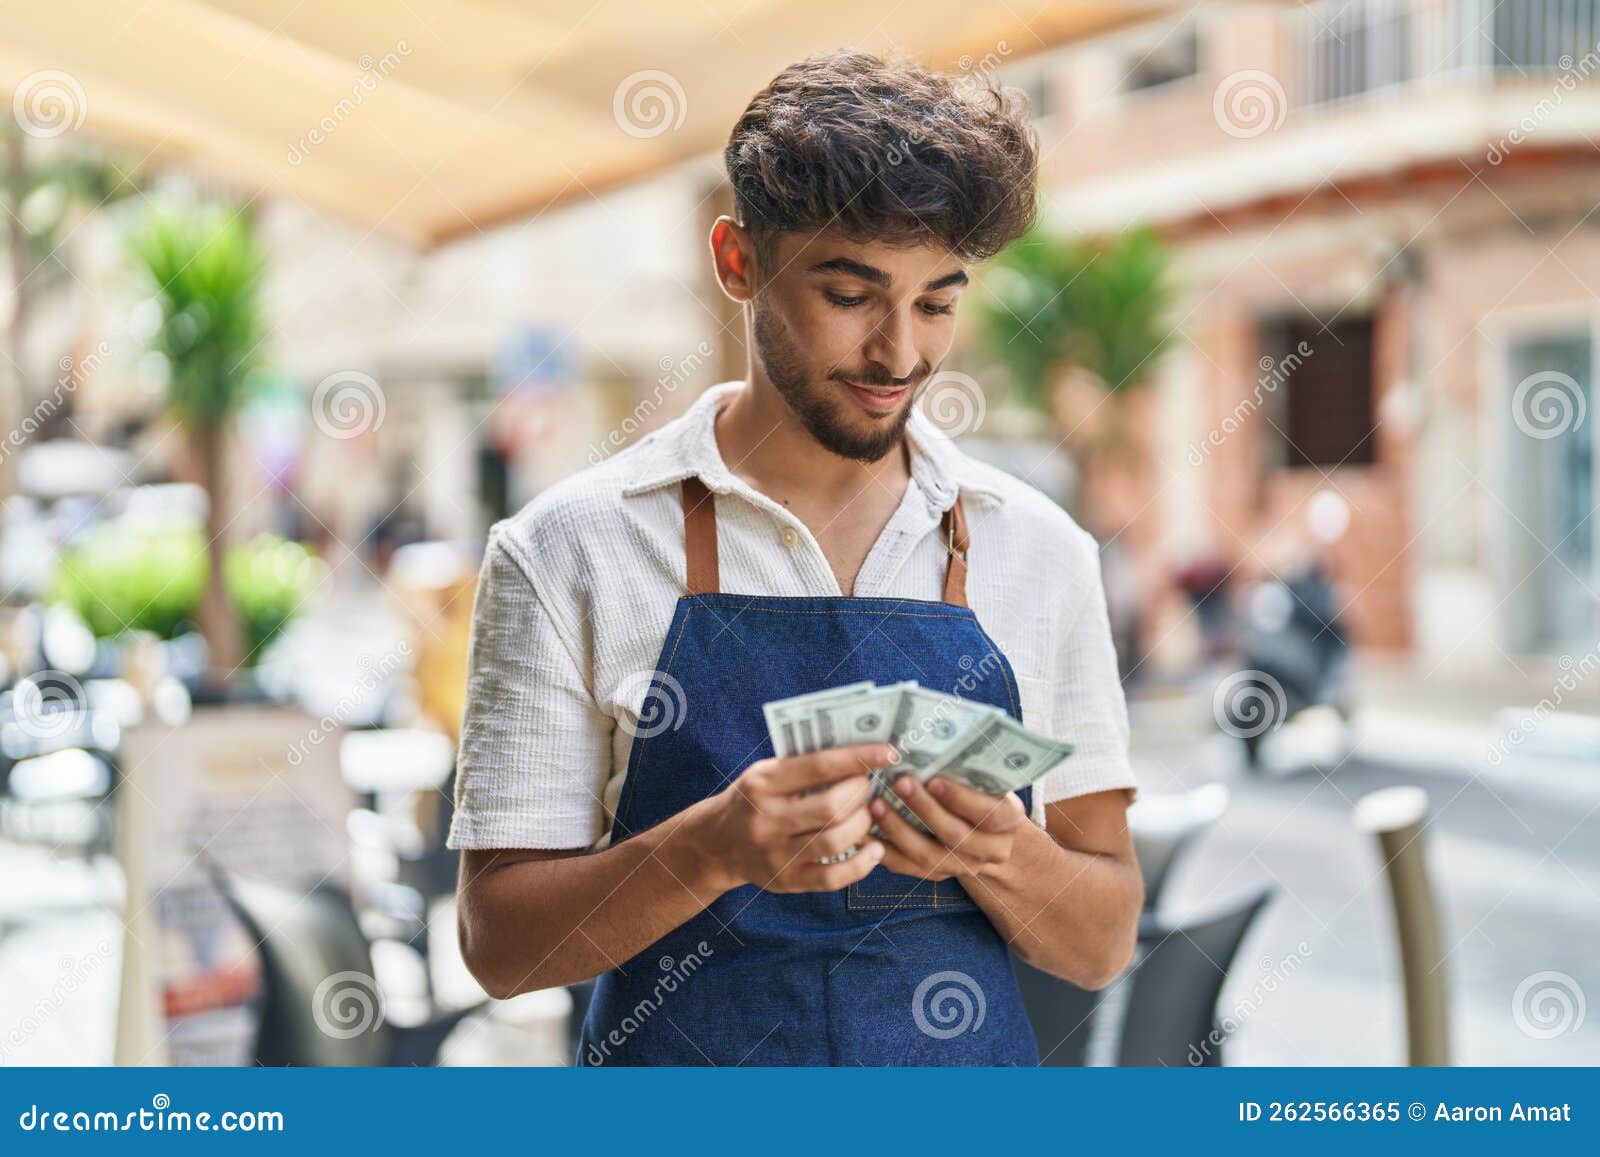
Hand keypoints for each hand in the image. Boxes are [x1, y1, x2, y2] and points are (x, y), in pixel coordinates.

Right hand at [694, 744, 889, 893]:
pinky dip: (861, 864)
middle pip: (830, 807)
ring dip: (862, 825)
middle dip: (861, 794)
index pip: (818, 766)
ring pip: (835, 841)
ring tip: (866, 815)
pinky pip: (832, 878)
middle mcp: (766, 820)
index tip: (888, 752)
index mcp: (762, 784)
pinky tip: (873, 850)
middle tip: (869, 786)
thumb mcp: (766, 773)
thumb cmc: (753, 799)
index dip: (857, 758)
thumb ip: (804, 765)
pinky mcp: (786, 881)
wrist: (717, 842)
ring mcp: (775, 855)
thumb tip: (860, 755)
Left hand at [869, 773, 1026, 881]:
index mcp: (1008, 822)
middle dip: (924, 809)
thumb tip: (932, 739)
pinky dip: (884, 849)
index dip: (961, 799)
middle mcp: (990, 850)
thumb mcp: (986, 778)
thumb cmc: (980, 789)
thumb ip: (968, 768)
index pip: (990, 814)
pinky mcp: (937, 876)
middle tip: (900, 782)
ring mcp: (963, 867)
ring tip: (876, 805)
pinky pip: (908, 868)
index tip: (935, 779)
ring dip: (899, 830)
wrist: (985, 830)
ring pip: (930, 857)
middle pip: (956, 835)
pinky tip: (864, 830)